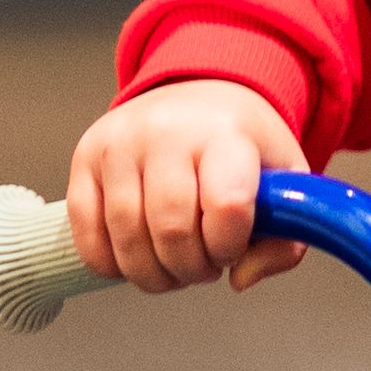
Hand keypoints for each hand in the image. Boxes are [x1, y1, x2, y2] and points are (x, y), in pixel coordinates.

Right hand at [65, 77, 307, 290]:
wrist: (198, 92)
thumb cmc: (242, 145)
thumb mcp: (285, 180)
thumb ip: (284, 241)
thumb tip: (240, 279)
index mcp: (224, 133)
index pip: (226, 205)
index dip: (229, 245)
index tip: (231, 247)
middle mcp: (166, 131)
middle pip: (172, 231)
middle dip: (191, 268)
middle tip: (202, 264)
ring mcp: (119, 143)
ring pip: (127, 239)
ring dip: (153, 273)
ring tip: (172, 264)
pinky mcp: (85, 157)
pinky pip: (86, 234)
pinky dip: (110, 264)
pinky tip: (135, 257)